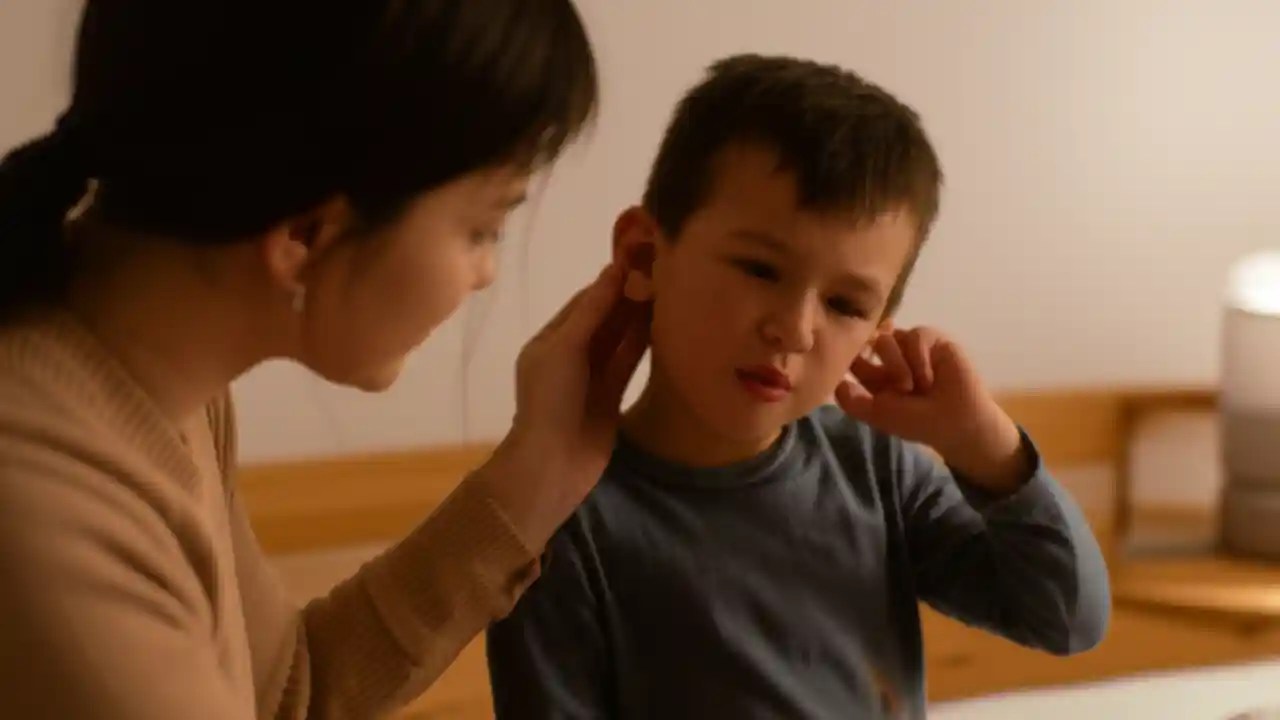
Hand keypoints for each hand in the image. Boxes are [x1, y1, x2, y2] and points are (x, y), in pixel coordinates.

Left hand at [475, 264, 649, 548]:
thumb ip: (591, 312)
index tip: (639, 261)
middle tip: (662, 274)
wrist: (553, 464)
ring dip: (639, 319)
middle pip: (603, 319)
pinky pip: (629, 363)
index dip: (609, 283)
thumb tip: (613, 271)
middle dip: (628, 298)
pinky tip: (665, 326)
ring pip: (619, 340)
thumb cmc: (550, 402)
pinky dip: (644, 344)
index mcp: (550, 341)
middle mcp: (570, 355)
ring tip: (669, 293)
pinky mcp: (611, 397)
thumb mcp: (565, 349)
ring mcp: (591, 377)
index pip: (583, 302)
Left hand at [834, 325, 1029, 492]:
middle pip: (868, 344)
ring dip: (899, 365)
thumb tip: (835, 382)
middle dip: (880, 368)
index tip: (851, 364)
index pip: (854, 357)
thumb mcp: (878, 415)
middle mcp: (891, 357)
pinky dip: (918, 358)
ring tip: (916, 386)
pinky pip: (914, 335)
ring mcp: (911, 346)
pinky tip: (929, 377)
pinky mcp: (933, 339)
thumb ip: (852, 402)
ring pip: (887, 338)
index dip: (850, 358)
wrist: (957, 422)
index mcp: (876, 375)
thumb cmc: (918, 422)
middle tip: (900, 390)